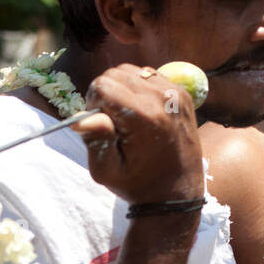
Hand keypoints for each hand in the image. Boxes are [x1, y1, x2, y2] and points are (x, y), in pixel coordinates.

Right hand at [70, 64, 204, 204]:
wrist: (178, 192)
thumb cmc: (138, 184)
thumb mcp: (107, 171)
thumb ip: (95, 140)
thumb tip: (81, 117)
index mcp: (145, 118)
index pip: (102, 85)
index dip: (94, 104)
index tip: (103, 125)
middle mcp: (163, 100)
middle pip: (115, 74)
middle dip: (106, 95)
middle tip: (115, 123)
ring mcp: (176, 94)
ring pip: (131, 71)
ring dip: (122, 89)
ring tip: (128, 118)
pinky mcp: (182, 94)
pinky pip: (148, 75)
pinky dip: (139, 88)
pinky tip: (142, 112)